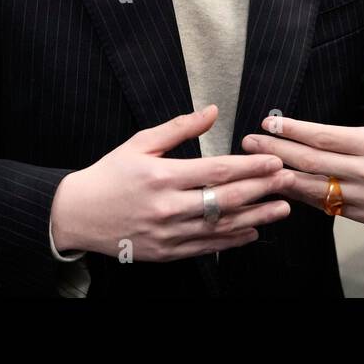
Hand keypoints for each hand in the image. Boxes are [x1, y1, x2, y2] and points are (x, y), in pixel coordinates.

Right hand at [49, 105, 292, 260]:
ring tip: (282, 209)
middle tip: (287, 180)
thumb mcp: (140, 143)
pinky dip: (232, 240)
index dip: (249, 166)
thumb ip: (179, 127)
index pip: (215, 170)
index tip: (273, 160)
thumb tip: (211, 111)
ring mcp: (167, 233)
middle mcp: (167, 206)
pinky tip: (253, 231)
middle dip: (261, 189)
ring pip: (220, 226)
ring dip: (256, 217)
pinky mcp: (166, 252)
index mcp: (161, 175)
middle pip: (224, 198)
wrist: (77, 214)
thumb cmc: (110, 174)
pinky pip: (206, 247)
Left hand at [240, 56, 363, 224]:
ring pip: (315, 189)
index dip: (294, 130)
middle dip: (278, 151)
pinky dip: (302, 196)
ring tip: (255, 166)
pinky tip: (281, 185)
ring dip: (282, 177)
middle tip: (249, 141)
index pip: (325, 137)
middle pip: (313, 162)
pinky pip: (326, 206)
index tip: (269, 121)